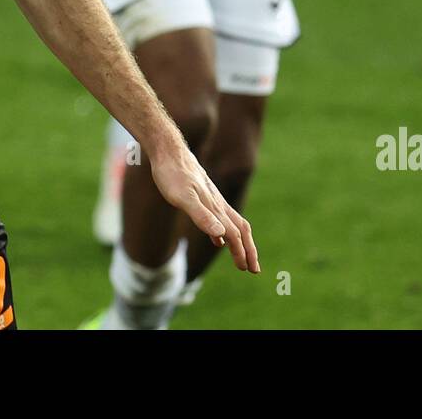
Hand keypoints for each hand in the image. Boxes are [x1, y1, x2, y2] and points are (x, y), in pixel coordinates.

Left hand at [150, 142, 259, 272]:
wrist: (167, 150)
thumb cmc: (172, 174)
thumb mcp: (183, 197)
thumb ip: (201, 216)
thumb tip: (221, 236)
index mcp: (215, 207)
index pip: (234, 234)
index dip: (242, 253)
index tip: (248, 269)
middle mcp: (217, 203)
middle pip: (240, 230)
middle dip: (248, 250)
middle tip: (253, 270)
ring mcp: (211, 199)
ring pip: (232, 223)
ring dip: (238, 242)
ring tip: (240, 257)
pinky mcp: (203, 195)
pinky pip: (219, 218)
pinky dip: (222, 232)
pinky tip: (217, 238)